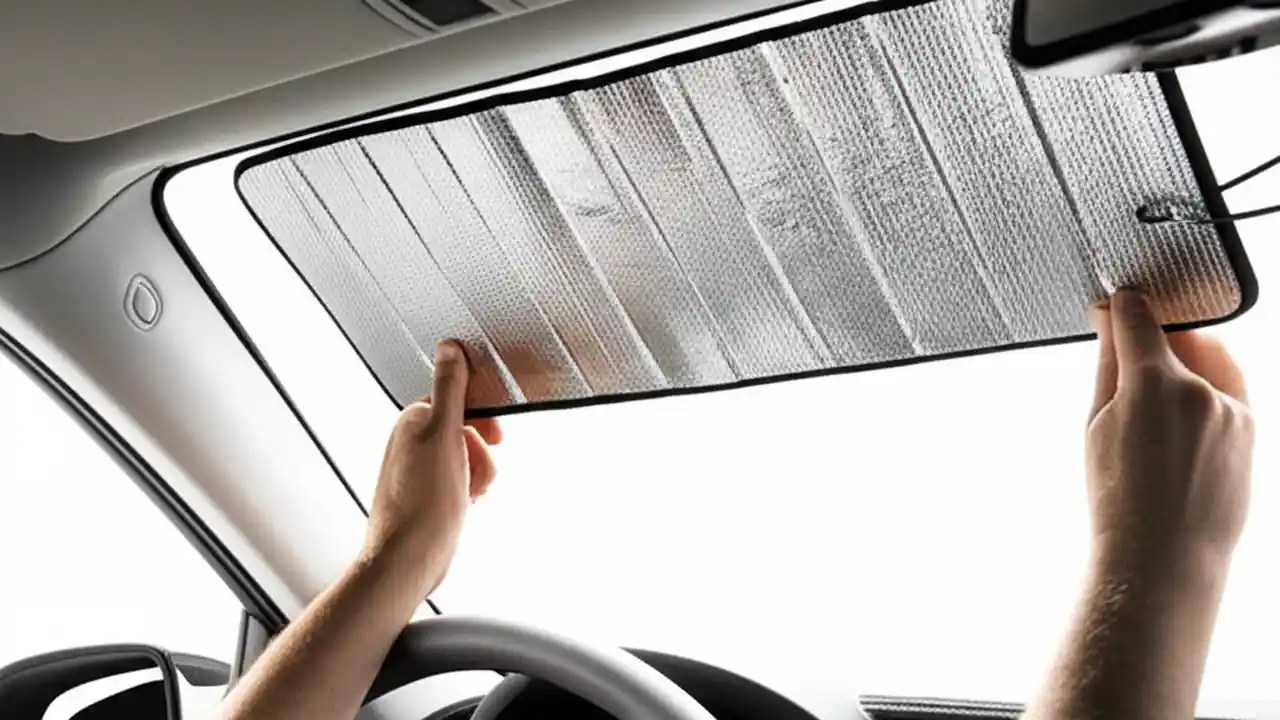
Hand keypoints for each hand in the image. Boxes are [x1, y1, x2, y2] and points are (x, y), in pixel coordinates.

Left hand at [362, 341, 501, 594]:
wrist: (409, 559)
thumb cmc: (424, 503)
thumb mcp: (444, 435)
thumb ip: (450, 388)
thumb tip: (450, 347)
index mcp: (412, 422)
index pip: (458, 400)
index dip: (482, 419)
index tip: (494, 437)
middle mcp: (412, 443)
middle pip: (467, 430)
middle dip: (482, 451)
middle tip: (480, 471)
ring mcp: (420, 471)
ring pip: (468, 457)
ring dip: (480, 473)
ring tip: (471, 493)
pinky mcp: (429, 495)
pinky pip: (462, 480)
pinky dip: (471, 489)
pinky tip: (467, 504)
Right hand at [1087, 290, 1252, 562]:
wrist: (1162, 558)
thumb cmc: (1118, 499)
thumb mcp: (1097, 424)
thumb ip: (1108, 362)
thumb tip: (1110, 315)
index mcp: (1155, 385)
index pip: (1140, 317)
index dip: (1123, 307)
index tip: (1114, 305)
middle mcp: (1203, 390)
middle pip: (1178, 335)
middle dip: (1154, 339)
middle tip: (1128, 364)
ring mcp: (1234, 410)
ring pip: (1208, 360)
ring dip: (1182, 364)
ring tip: (1152, 410)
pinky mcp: (1252, 430)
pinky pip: (1227, 389)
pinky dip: (1202, 392)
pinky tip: (1174, 433)